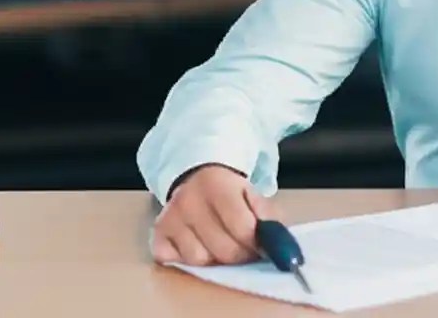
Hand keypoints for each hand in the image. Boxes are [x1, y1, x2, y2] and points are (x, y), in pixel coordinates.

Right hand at [151, 163, 276, 265]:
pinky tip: (197, 244)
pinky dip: (188, 260)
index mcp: (217, 185)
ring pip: (200, 260)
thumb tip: (280, 244)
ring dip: (215, 259)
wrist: (196, 176)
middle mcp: (189, 200)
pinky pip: (177, 262)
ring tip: (220, 243)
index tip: (262, 246)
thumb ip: (268, 216)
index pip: (242, 228)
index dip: (257, 244)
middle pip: (223, 249)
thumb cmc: (228, 191)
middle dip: (241, 255)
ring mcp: (170, 217)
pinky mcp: (158, 233)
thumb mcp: (252, 193)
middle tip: (245, 249)